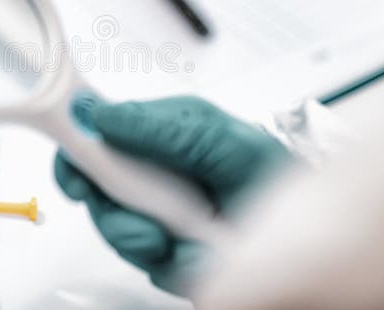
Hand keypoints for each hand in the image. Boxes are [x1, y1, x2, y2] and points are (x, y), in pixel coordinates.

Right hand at [54, 96, 290, 292]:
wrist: (309, 225)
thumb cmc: (271, 170)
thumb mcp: (218, 136)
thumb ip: (160, 127)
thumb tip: (101, 115)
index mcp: (155, 137)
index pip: (93, 140)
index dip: (75, 156)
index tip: (75, 175)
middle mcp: (152, 178)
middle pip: (96, 194)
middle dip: (114, 212)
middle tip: (142, 220)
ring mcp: (160, 219)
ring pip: (119, 235)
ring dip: (145, 241)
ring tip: (183, 239)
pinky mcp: (174, 258)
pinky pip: (154, 269)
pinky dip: (177, 266)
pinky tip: (201, 255)